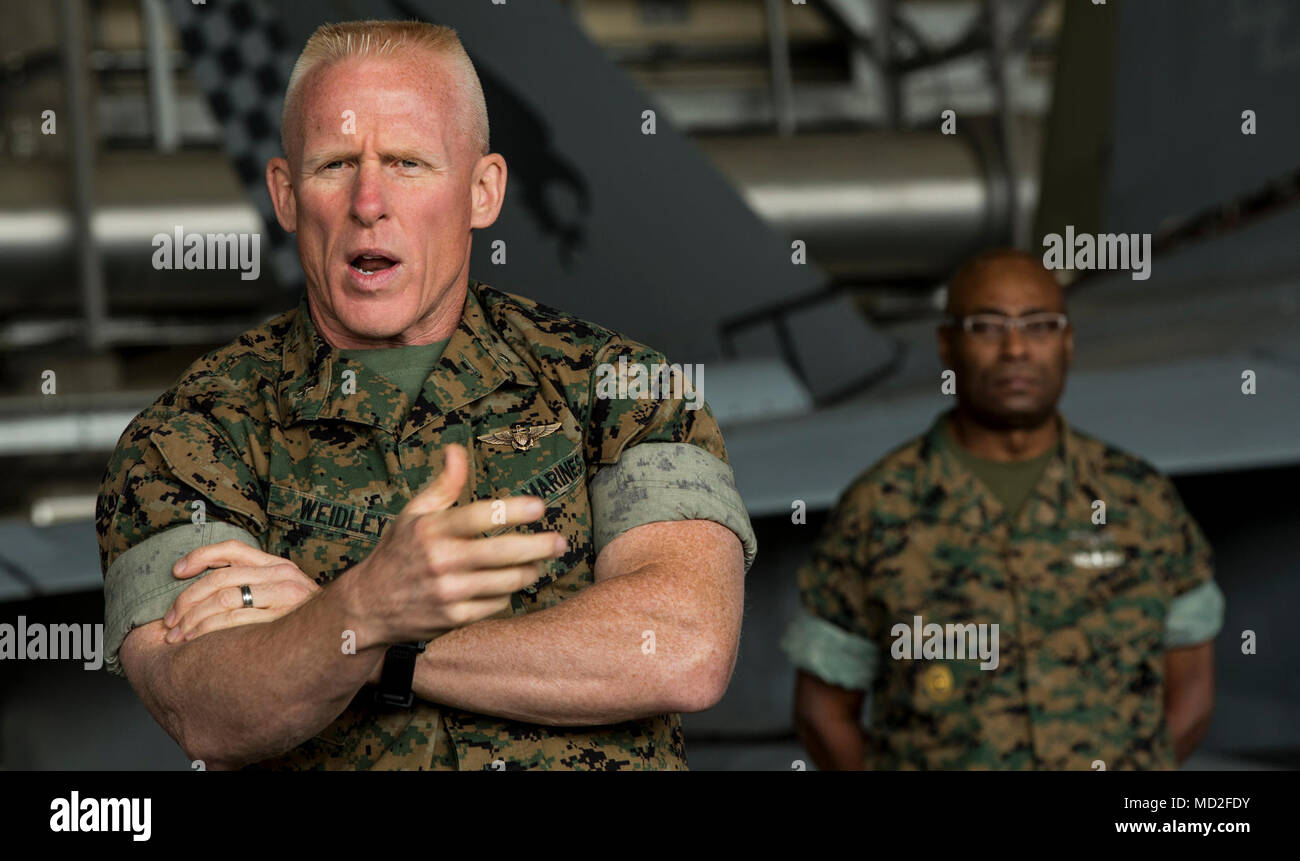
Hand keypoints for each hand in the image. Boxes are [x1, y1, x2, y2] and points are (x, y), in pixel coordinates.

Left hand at [163, 542, 320, 643]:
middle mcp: (281, 575)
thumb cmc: (307, 620)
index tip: (176, 571)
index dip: (199, 557)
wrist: (347, 634)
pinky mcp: (280, 619)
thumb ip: (257, 584)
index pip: (232, 549)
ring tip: (177, 636)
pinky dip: (208, 630)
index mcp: (277, 565)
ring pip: (223, 599)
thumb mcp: (286, 592)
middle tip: (168, 621)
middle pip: (220, 578)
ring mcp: (283, 596)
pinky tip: (196, 642)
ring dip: (192, 620)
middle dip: (186, 600)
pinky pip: (234, 621)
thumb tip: (211, 588)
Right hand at [339, 443, 565, 644]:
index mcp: (430, 529)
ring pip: (505, 582)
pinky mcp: (453, 619)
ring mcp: (447, 593)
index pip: (478, 516)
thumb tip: (456, 449)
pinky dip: (508, 594)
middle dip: (537, 546)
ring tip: (539, 562)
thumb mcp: (414, 514)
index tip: (539, 507)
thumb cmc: (398, 552)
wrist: (368, 606)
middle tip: (560, 541)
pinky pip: (496, 604)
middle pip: (500, 553)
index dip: (512, 511)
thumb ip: (444, 485)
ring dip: (529, 571)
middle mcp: (439, 561)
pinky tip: (510, 585)